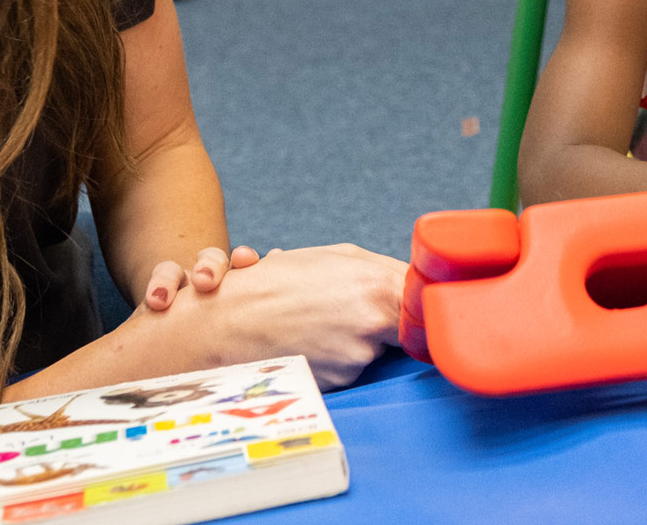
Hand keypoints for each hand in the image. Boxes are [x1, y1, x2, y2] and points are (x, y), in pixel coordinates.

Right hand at [150, 243, 405, 388]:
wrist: (220, 329)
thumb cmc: (273, 283)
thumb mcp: (331, 260)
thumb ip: (377, 273)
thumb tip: (410, 284)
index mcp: (376, 290)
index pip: (427, 305)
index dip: (425, 304)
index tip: (425, 301)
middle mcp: (372, 330)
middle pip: (401, 328)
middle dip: (384, 318)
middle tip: (353, 305)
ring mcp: (354, 363)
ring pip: (370, 348)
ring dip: (352, 336)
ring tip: (314, 318)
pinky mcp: (337, 387)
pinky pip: (348, 367)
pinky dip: (333, 355)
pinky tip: (306, 339)